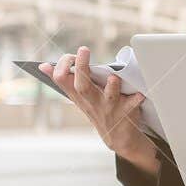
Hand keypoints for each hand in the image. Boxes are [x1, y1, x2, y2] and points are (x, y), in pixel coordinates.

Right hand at [41, 46, 156, 172]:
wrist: (117, 135)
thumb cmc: (96, 108)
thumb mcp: (78, 96)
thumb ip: (63, 79)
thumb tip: (43, 66)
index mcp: (79, 95)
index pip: (62, 79)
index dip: (62, 66)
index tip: (70, 55)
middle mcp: (92, 101)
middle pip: (82, 86)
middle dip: (81, 68)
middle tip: (83, 49)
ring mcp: (109, 107)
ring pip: (109, 96)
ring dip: (111, 87)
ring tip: (114, 77)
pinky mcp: (126, 111)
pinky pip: (133, 105)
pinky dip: (136, 99)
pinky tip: (141, 93)